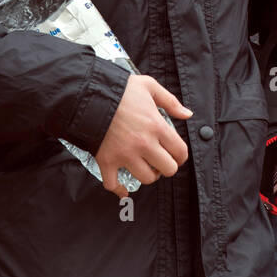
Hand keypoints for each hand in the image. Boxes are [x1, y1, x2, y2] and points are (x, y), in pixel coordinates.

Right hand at [95, 74, 191, 196]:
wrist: (88, 95)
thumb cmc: (119, 90)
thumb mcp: (149, 86)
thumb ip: (170, 101)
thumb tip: (187, 114)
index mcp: (156, 126)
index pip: (180, 152)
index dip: (181, 156)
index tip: (176, 155)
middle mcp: (143, 144)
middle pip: (167, 169)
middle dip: (167, 167)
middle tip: (161, 160)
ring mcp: (125, 154)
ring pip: (146, 178)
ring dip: (148, 175)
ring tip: (145, 166)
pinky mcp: (107, 161)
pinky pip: (113, 184)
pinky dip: (119, 190)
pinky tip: (124, 190)